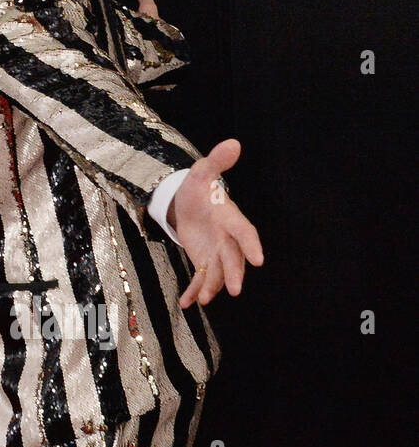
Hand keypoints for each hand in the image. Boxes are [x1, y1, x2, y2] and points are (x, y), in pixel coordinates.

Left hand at [169, 139, 264, 307]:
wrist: (187, 202)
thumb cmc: (199, 188)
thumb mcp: (202, 173)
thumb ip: (215, 162)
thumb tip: (233, 142)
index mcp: (228, 217)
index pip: (243, 231)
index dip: (250, 244)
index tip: (258, 259)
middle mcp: (226, 238)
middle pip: (232, 258)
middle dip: (233, 273)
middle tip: (234, 290)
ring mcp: (216, 252)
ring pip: (217, 272)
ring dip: (211, 286)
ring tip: (203, 300)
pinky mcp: (204, 261)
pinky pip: (200, 278)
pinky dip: (194, 290)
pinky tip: (186, 303)